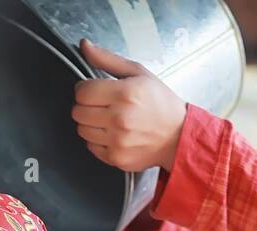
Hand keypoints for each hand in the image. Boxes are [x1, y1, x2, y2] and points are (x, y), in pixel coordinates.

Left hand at [73, 38, 187, 171]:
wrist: (178, 135)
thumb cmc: (160, 102)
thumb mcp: (139, 73)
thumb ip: (108, 60)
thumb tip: (85, 46)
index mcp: (125, 93)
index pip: (82, 92)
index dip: (85, 89)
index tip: (94, 90)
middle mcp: (119, 119)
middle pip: (78, 112)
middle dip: (86, 106)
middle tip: (102, 105)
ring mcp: (117, 141)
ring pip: (81, 130)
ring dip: (90, 124)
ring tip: (108, 120)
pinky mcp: (116, 158)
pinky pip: (91, 147)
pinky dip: (97, 140)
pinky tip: (112, 134)